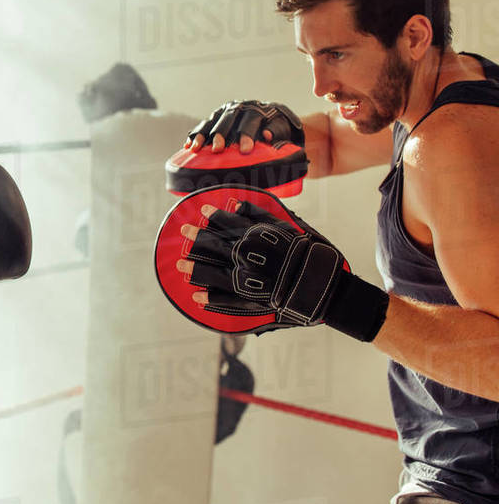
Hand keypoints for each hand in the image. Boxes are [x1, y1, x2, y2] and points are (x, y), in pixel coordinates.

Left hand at [175, 196, 387, 340]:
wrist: (324, 286)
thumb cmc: (308, 253)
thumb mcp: (286, 227)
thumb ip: (258, 214)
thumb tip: (235, 202)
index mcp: (254, 237)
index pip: (227, 223)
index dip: (213, 215)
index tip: (201, 210)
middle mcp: (245, 257)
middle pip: (213, 245)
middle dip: (196, 238)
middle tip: (183, 232)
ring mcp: (245, 280)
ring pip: (212, 272)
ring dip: (194, 269)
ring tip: (180, 266)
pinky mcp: (249, 300)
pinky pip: (225, 301)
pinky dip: (209, 299)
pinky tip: (196, 297)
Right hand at [185, 100, 303, 153]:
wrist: (270, 119)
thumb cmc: (278, 131)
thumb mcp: (282, 132)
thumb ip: (276, 133)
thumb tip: (266, 135)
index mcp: (258, 109)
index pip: (251, 121)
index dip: (247, 135)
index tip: (245, 151)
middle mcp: (240, 107)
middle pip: (228, 119)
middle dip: (221, 134)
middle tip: (217, 150)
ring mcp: (226, 110)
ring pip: (212, 121)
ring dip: (203, 135)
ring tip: (195, 149)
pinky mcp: (215, 116)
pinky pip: (203, 125)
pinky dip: (195, 134)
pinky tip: (188, 146)